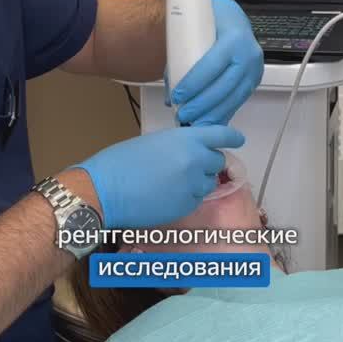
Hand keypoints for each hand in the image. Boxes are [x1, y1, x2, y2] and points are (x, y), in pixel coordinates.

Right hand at [76, 124, 244, 227]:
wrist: (104, 191)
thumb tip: (189, 151)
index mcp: (186, 139)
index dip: (231, 137)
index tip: (237, 139)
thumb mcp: (153, 142)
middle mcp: (195, 161)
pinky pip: (196, 199)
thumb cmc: (120, 162)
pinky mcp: (186, 206)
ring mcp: (192, 185)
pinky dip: (187, 197)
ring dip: (197, 182)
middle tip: (189, 165)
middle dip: (208, 163)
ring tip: (172, 182)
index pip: (220, 135)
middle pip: (217, 161)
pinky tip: (166, 195)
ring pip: (207, 183)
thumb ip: (178, 144)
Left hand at [171, 0, 263, 124]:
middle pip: (223, 86)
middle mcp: (248, 54)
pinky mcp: (256, 79)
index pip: (211, 66)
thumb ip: (181, 59)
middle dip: (201, 105)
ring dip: (213, 114)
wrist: (234, 18)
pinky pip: (239, 100)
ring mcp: (255, 69)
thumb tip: (170, 94)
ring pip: (233, 98)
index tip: (177, 97)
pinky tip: (211, 122)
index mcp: (233, 38)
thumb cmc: (211, 21)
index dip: (194, 84)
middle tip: (183, 114)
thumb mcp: (194, 30)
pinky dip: (224, 113)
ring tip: (194, 123)